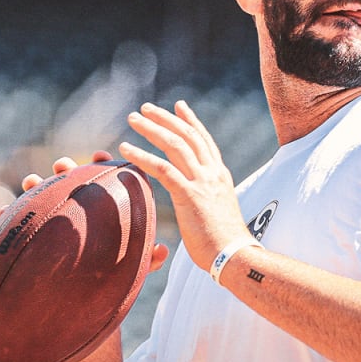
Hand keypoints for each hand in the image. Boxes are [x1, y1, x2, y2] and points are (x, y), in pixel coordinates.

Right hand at [11, 150, 169, 272]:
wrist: (83, 303)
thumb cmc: (111, 278)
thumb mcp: (132, 269)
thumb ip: (147, 259)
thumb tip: (164, 250)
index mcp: (100, 209)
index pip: (102, 178)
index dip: (101, 164)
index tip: (101, 155)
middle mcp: (74, 210)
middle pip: (69, 181)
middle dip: (66, 168)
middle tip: (64, 165)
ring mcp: (50, 221)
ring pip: (39, 196)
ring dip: (34, 184)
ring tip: (31, 181)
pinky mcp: (29, 237)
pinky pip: (12, 224)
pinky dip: (4, 217)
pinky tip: (0, 216)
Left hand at [118, 100, 249, 271]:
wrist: (234, 255)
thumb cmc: (223, 243)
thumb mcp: (218, 212)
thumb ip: (207, 199)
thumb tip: (198, 203)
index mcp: (219, 176)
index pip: (204, 141)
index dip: (191, 121)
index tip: (179, 106)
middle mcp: (212, 173)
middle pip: (187, 136)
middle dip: (166, 118)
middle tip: (146, 108)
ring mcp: (202, 182)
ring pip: (175, 145)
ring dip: (152, 129)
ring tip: (133, 119)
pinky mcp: (189, 195)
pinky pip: (162, 169)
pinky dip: (142, 156)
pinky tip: (126, 148)